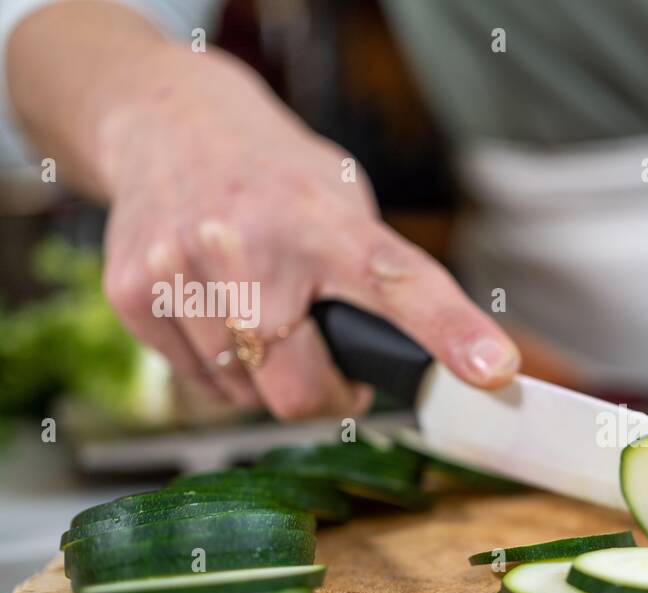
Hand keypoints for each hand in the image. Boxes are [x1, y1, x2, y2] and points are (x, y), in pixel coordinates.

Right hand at [98, 46, 517, 418]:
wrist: (170, 125)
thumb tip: (437, 361)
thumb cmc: (277, 180)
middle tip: (330, 362)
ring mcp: (184, 270)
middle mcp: (251, 243)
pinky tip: (217, 311)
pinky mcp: (134, 294)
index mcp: (326, 222)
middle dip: (323, 393)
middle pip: (299, 390)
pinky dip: (219, 366)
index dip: (451, 332)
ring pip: (244, 394)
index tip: (495, 369)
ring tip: (262, 313)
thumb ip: (379, 278)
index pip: (402, 284)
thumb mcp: (345, 204)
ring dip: (264, 377)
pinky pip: (199, 382)